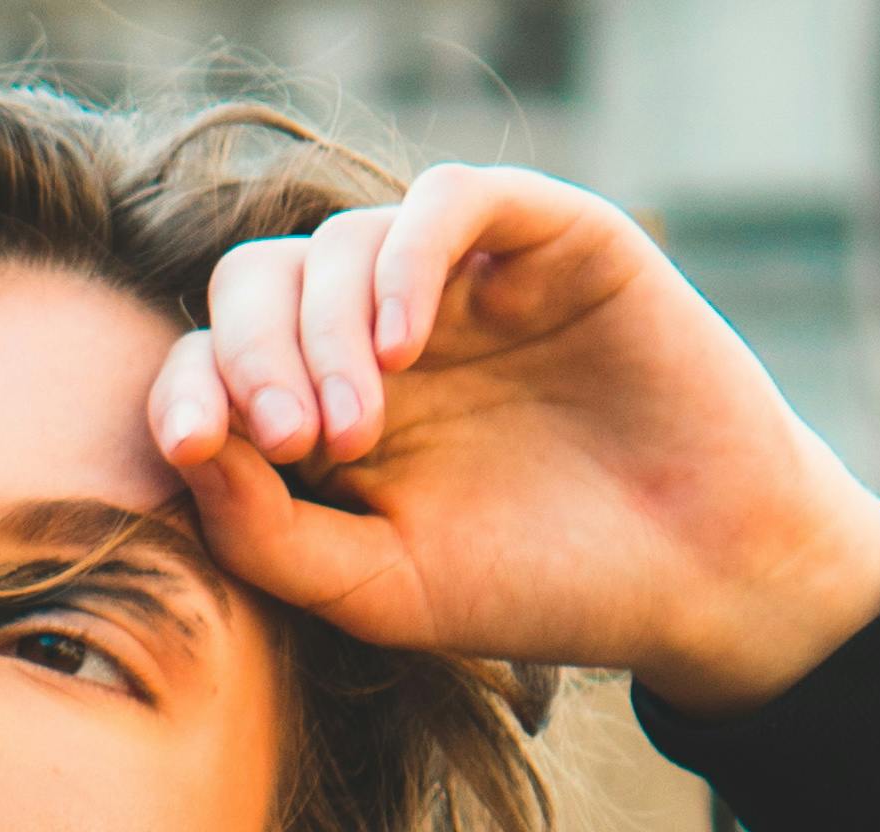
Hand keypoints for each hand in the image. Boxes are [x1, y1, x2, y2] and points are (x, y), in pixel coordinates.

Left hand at [154, 164, 879, 712]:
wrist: (697, 575)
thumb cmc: (538, 588)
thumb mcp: (378, 587)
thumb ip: (266, 535)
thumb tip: (183, 449)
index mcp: (324, 410)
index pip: (213, 360)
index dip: (183, 389)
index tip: (189, 448)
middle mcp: (382, 333)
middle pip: (257, 282)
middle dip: (250, 356)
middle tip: (289, 443)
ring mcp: (463, 281)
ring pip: (341, 241)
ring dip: (321, 328)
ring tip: (354, 427)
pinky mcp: (550, 238)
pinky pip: (451, 196)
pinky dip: (407, 256)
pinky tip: (403, 347)